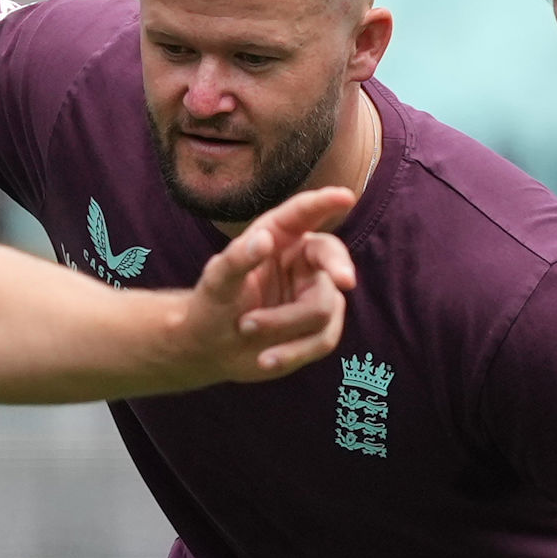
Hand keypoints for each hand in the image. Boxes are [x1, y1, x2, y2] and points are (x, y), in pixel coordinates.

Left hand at [174, 192, 355, 383]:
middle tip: (344, 280)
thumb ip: (237, 259)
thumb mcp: (216, 281)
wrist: (211, 348)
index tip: (345, 197)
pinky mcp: (320, 330)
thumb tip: (264, 241)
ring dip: (283, 324)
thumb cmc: (212, 304)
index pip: (304, 214)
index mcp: (279, 237)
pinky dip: (292, 352)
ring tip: (246, 328)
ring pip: (324, 309)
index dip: (325, 203)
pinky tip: (265, 360)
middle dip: (339, 269)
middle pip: (332, 262)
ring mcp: (316, 296)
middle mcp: (304, 262)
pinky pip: (322, 341)